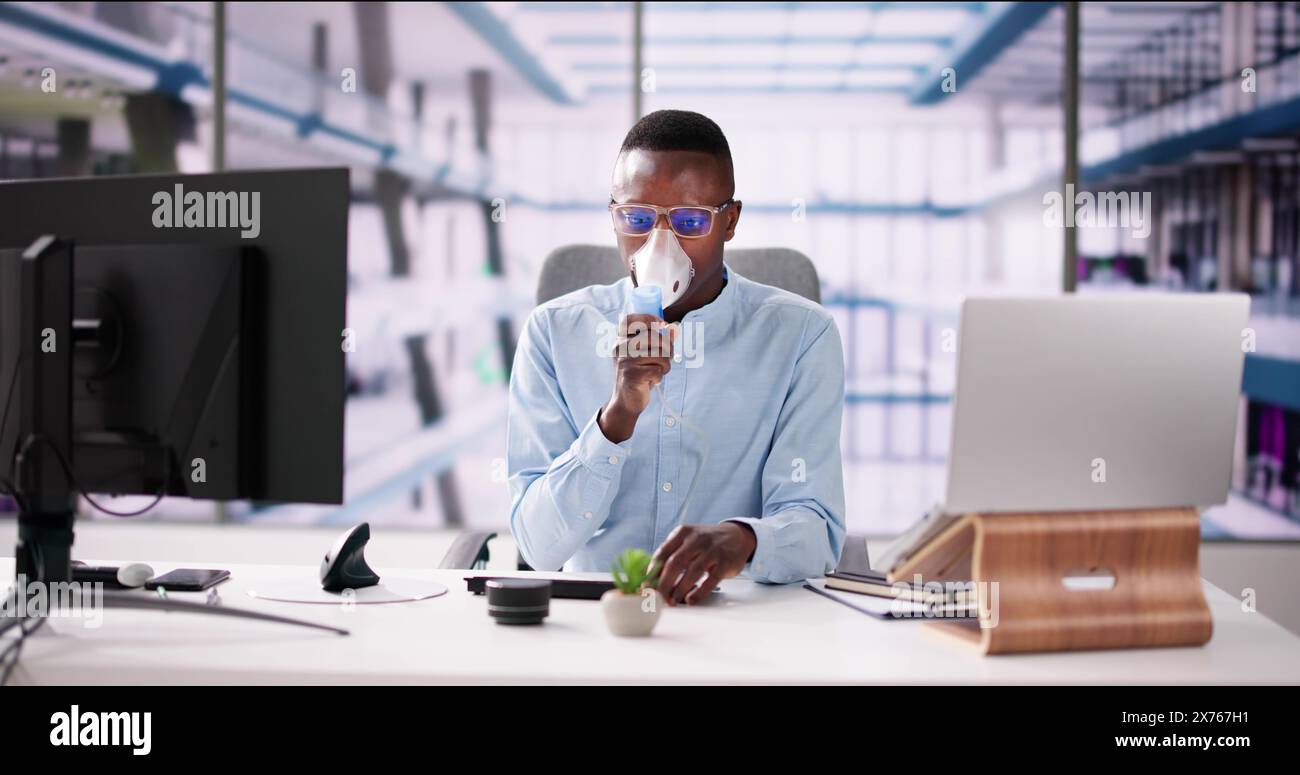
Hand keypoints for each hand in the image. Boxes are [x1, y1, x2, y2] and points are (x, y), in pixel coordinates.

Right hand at [598, 313, 676, 442]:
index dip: (648, 318)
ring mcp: (625, 361)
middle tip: (664, 359)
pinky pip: (658, 369)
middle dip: (666, 349)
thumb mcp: (645, 354)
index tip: (661, 324)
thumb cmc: (638, 374)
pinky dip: (659, 377)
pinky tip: (650, 381)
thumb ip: (659, 340)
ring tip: (655, 372)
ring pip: (660, 354)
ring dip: (664, 365)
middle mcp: (620, 347)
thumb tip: (674, 327)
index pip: (630, 320)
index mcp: (620, 340)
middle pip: (654, 337)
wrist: (626, 400)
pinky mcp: (632, 375)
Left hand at [651, 523, 756, 605]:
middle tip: (660, 598)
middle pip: (675, 563)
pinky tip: (691, 600)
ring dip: (680, 590)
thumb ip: (671, 555)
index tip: (647, 587)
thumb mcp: (687, 541)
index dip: (652, 573)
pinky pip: (711, 580)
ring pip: (692, 572)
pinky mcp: (725, 562)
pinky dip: (699, 592)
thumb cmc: (706, 543)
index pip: (662, 553)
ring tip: (674, 601)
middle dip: (664, 584)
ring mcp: (712, 550)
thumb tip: (651, 579)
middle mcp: (697, 539)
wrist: (736, 536)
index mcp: (682, 533)